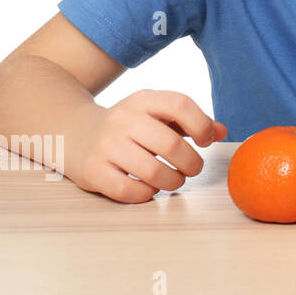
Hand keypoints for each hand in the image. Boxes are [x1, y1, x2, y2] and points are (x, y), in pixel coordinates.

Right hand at [67, 89, 226, 203]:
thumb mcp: (157, 114)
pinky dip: (147, 194)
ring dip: (173, 181)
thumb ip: (190, 122)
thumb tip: (222, 132)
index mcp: (144, 100)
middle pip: (171, 145)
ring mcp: (106, 145)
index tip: (206, 141)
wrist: (73, 133)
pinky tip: (149, 188)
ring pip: (152, 172)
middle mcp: (123, 119)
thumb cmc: (129, 126)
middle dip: (192, 163)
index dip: (201, 125)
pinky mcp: (94, 171)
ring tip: (175, 179)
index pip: (181, 104)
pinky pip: (129, 191)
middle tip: (193, 168)